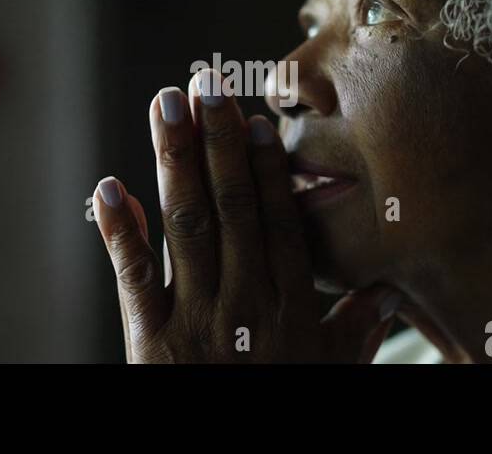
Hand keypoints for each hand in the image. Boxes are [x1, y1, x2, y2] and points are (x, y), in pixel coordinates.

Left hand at [93, 69, 401, 362]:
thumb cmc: (286, 407)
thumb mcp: (332, 376)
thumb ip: (357, 334)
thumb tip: (384, 293)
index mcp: (289, 305)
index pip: (276, 220)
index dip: (263, 166)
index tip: (252, 120)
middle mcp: (243, 299)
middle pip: (229, 205)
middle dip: (217, 141)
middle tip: (205, 85)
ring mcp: (194, 316)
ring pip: (185, 224)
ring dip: (174, 161)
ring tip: (167, 105)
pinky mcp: (149, 339)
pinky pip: (133, 276)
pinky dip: (118, 230)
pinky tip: (107, 187)